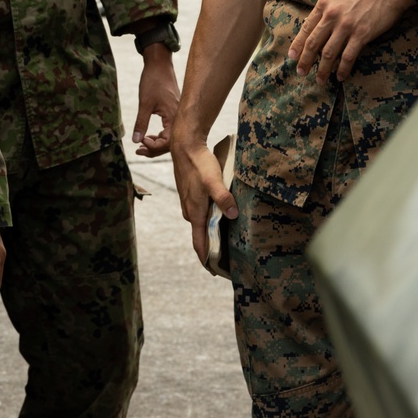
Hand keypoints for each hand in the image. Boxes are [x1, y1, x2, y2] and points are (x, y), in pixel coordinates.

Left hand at [132, 44, 179, 156]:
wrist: (159, 64)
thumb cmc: (153, 81)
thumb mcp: (144, 103)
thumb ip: (141, 123)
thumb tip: (136, 141)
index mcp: (174, 116)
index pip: (168, 142)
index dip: (154, 147)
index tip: (140, 143)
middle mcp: (179, 118)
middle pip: (170, 143)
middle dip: (154, 149)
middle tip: (138, 150)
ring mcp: (178, 115)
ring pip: (170, 137)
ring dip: (156, 143)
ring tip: (141, 144)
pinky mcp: (175, 112)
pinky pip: (170, 130)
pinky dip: (160, 136)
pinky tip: (148, 136)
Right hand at [170, 125, 236, 264]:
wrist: (185, 146)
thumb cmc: (199, 163)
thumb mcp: (213, 181)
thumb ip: (223, 198)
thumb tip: (233, 215)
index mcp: (195, 211)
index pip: (198, 241)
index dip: (205, 257)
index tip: (212, 271)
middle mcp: (189, 210)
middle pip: (199, 234)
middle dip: (210, 247)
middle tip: (224, 256)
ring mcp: (188, 202)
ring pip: (199, 223)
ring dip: (208, 232)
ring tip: (223, 238)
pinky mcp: (190, 195)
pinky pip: (198, 213)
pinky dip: (207, 220)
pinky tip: (217, 215)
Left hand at [288, 0, 410, 83]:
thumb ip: (328, 6)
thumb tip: (319, 20)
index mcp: (324, 4)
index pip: (306, 28)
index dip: (298, 44)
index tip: (292, 56)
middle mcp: (332, 15)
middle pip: (313, 43)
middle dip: (305, 60)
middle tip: (301, 72)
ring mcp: (346, 25)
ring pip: (329, 53)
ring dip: (322, 69)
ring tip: (320, 80)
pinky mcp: (362, 34)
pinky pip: (348, 56)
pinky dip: (343, 69)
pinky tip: (340, 76)